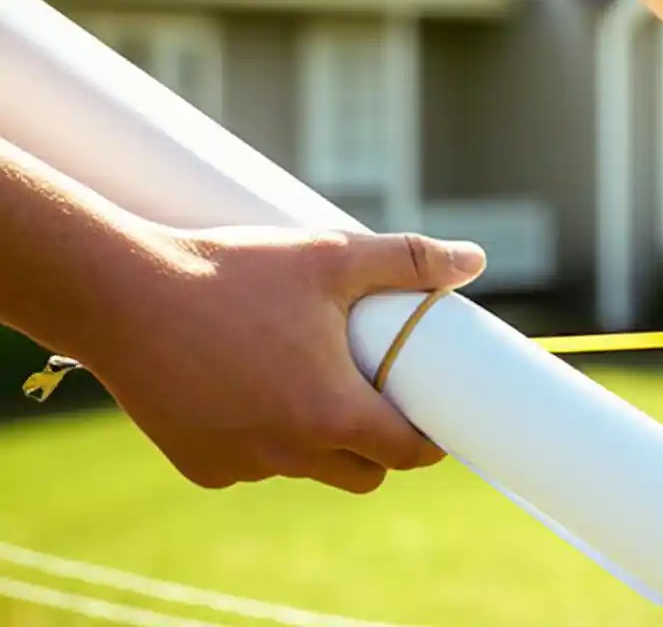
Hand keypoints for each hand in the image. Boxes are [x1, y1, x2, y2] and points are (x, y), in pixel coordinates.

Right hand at [78, 225, 486, 493]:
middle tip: (374, 398)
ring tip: (307, 385)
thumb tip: (474, 260)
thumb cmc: (235, 273)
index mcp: (334, 414)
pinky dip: (259, 440)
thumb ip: (408, 260)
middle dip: (378, 446)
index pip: (408, 453)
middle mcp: (292, 453)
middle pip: (363, 473)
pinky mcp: (200, 466)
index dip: (430, 440)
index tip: (434, 419)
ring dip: (316, 441)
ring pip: (305, 468)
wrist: (123, 292)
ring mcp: (243, 465)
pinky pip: (249, 464)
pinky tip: (248, 393)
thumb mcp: (330, 255)